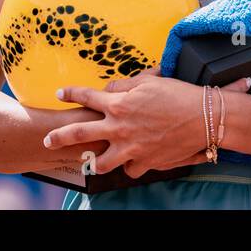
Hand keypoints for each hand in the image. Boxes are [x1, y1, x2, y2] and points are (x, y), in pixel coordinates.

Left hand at [42, 70, 250, 177]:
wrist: (203, 118)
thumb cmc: (178, 95)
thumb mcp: (149, 82)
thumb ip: (124, 86)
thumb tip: (108, 91)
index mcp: (119, 104)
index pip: (87, 96)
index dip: (71, 93)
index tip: (59, 93)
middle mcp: (119, 127)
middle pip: (79, 134)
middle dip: (60, 137)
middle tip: (47, 141)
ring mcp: (130, 148)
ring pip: (101, 161)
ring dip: (94, 162)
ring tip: (88, 162)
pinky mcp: (145, 161)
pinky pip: (131, 169)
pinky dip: (130, 166)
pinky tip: (130, 163)